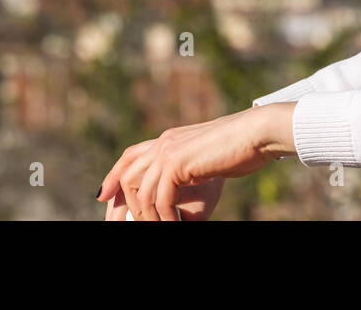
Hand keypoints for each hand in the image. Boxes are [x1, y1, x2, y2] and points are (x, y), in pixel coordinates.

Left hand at [96, 103, 295, 220]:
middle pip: (128, 177)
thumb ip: (187, 183)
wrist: (257, 134)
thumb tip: (178, 213)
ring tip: (164, 227)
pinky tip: (176, 223)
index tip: (103, 198)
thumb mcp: (207, 168)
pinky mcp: (177, 162)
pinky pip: (159, 199)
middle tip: (133, 226)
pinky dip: (165, 217)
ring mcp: (168, 150)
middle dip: (124, 207)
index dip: (113, 177)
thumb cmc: (240, 151)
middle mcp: (164, 142)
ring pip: (141, 193)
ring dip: (149, 217)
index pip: (130, 157)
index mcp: (169, 139)